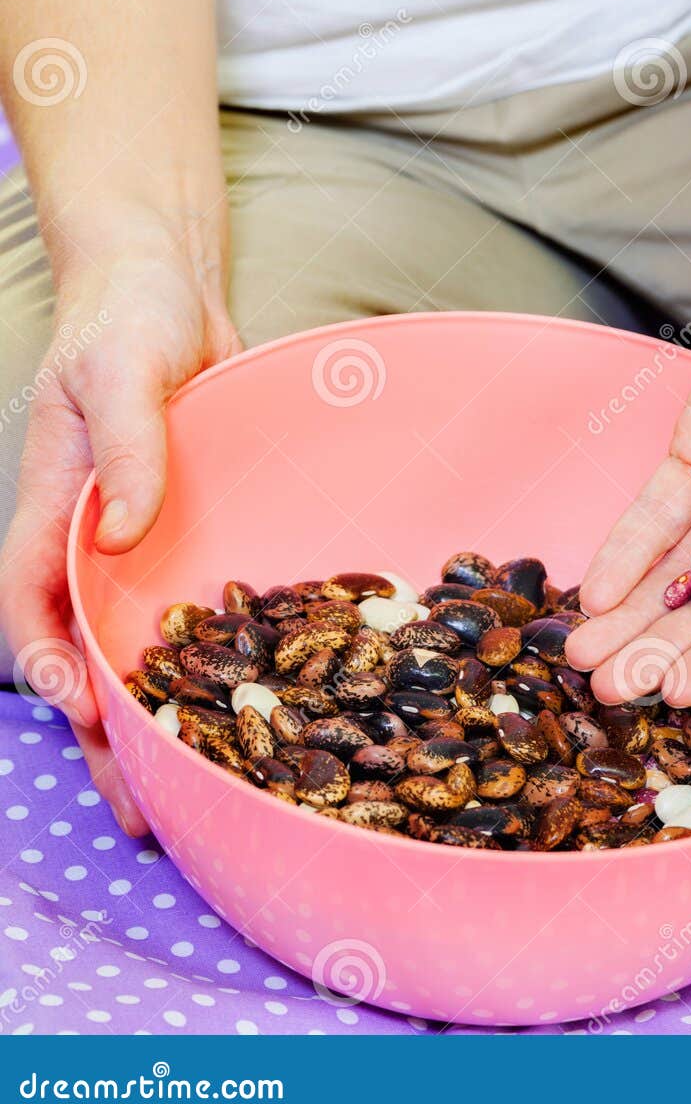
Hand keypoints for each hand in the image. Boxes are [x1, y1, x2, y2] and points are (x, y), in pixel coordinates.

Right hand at [0, 208, 237, 834]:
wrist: (167, 290)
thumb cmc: (129, 317)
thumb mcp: (121, 365)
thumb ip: (124, 442)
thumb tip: (124, 530)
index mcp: (54, 508)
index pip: (31, 602)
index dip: (50, 664)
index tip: (86, 713)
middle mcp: (91, 540)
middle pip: (85, 654)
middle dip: (105, 735)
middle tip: (141, 812)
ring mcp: (142, 545)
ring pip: (139, 649)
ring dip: (158, 721)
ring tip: (190, 797)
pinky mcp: (191, 538)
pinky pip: (195, 612)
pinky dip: (210, 666)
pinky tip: (246, 714)